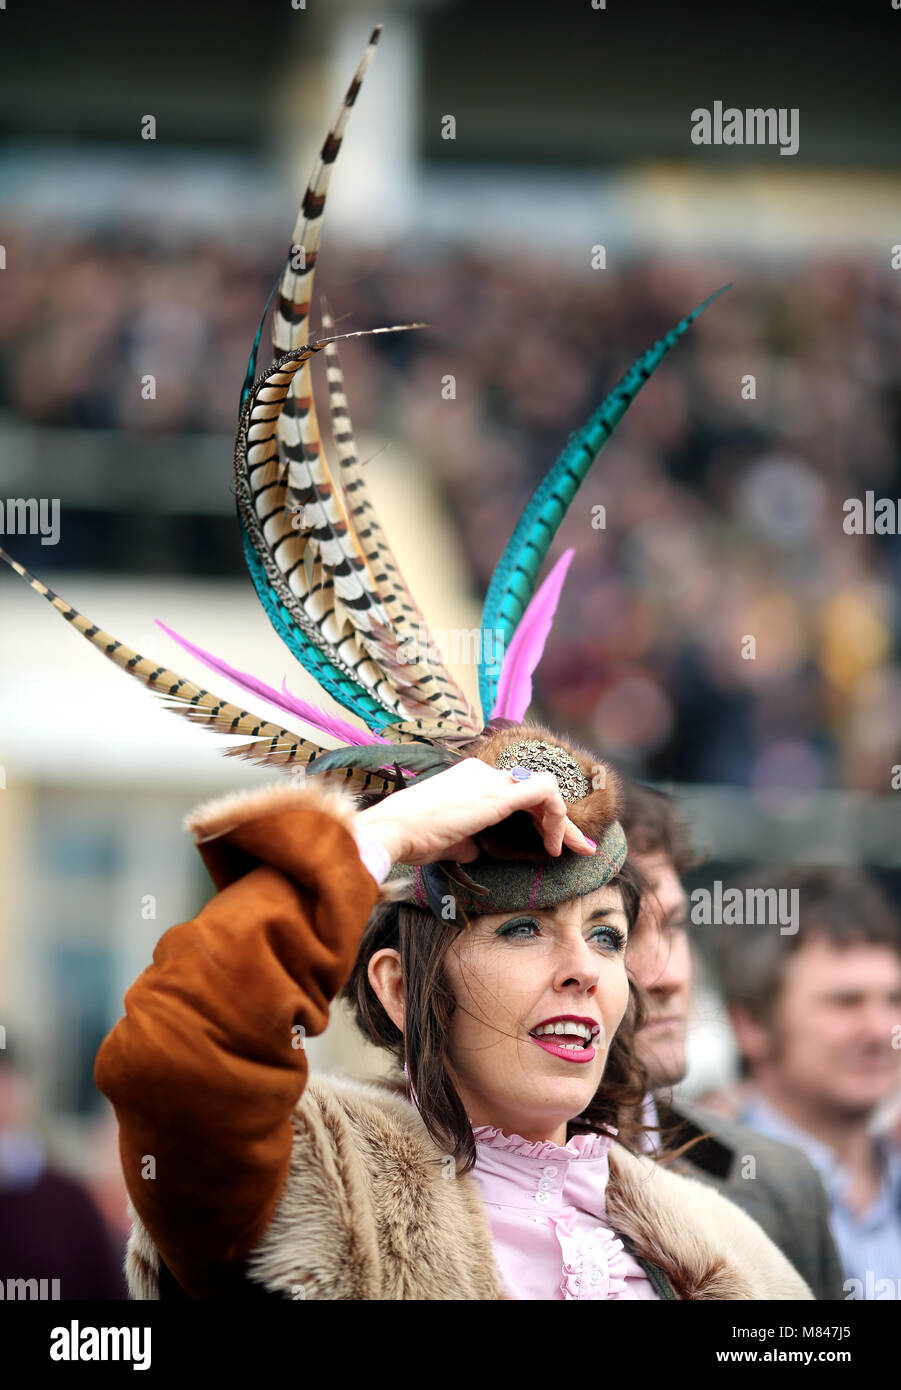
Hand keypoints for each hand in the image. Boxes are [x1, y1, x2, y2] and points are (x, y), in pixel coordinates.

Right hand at [355, 757, 597, 865]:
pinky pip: (543, 794)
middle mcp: (483, 772)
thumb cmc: (410, 837)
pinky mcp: (497, 794)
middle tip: (579, 847)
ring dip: (562, 822)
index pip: (517, 791)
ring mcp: (490, 780)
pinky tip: (554, 844)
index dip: (541, 816)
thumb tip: (477, 850)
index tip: (553, 843)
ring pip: (545, 790)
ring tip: (569, 849)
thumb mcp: (446, 840)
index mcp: (471, 778)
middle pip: (535, 789)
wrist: (393, 829)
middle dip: (561, 821)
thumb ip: (467, 841)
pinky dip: (556, 818)